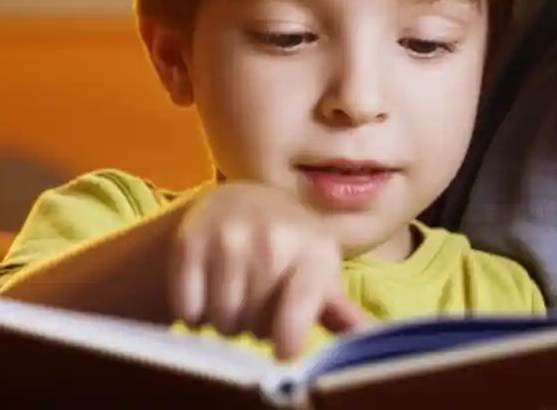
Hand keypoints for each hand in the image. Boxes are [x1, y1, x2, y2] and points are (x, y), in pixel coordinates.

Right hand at [169, 182, 369, 359]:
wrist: (239, 201)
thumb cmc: (288, 247)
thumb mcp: (318, 270)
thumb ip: (339, 308)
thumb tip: (368, 337)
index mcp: (314, 250)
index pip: (299, 308)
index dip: (288, 339)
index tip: (283, 354)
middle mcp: (273, 238)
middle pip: (255, 325)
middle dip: (253, 327)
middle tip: (254, 305)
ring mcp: (230, 236)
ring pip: (222, 319)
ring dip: (223, 322)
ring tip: (233, 298)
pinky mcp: (190, 241)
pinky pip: (188, 307)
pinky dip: (192, 313)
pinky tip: (204, 292)